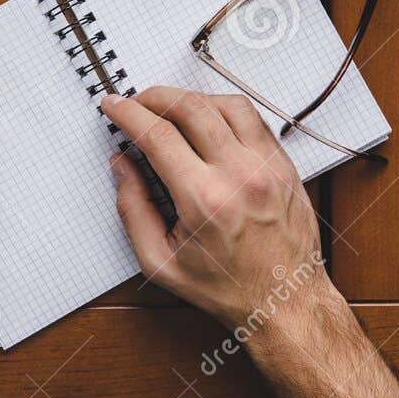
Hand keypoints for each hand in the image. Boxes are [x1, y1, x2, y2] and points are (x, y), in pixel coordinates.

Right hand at [100, 87, 337, 332]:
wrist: (284, 300)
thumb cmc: (227, 288)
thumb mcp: (160, 262)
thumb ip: (133, 210)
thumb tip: (122, 166)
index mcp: (204, 200)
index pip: (158, 134)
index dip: (128, 113)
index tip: (114, 106)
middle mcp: (239, 176)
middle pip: (190, 107)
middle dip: (155, 97)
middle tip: (137, 102)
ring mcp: (267, 166)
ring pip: (226, 104)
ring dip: (192, 98)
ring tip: (172, 109)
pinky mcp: (284, 165)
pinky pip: (254, 119)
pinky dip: (225, 109)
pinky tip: (209, 119)